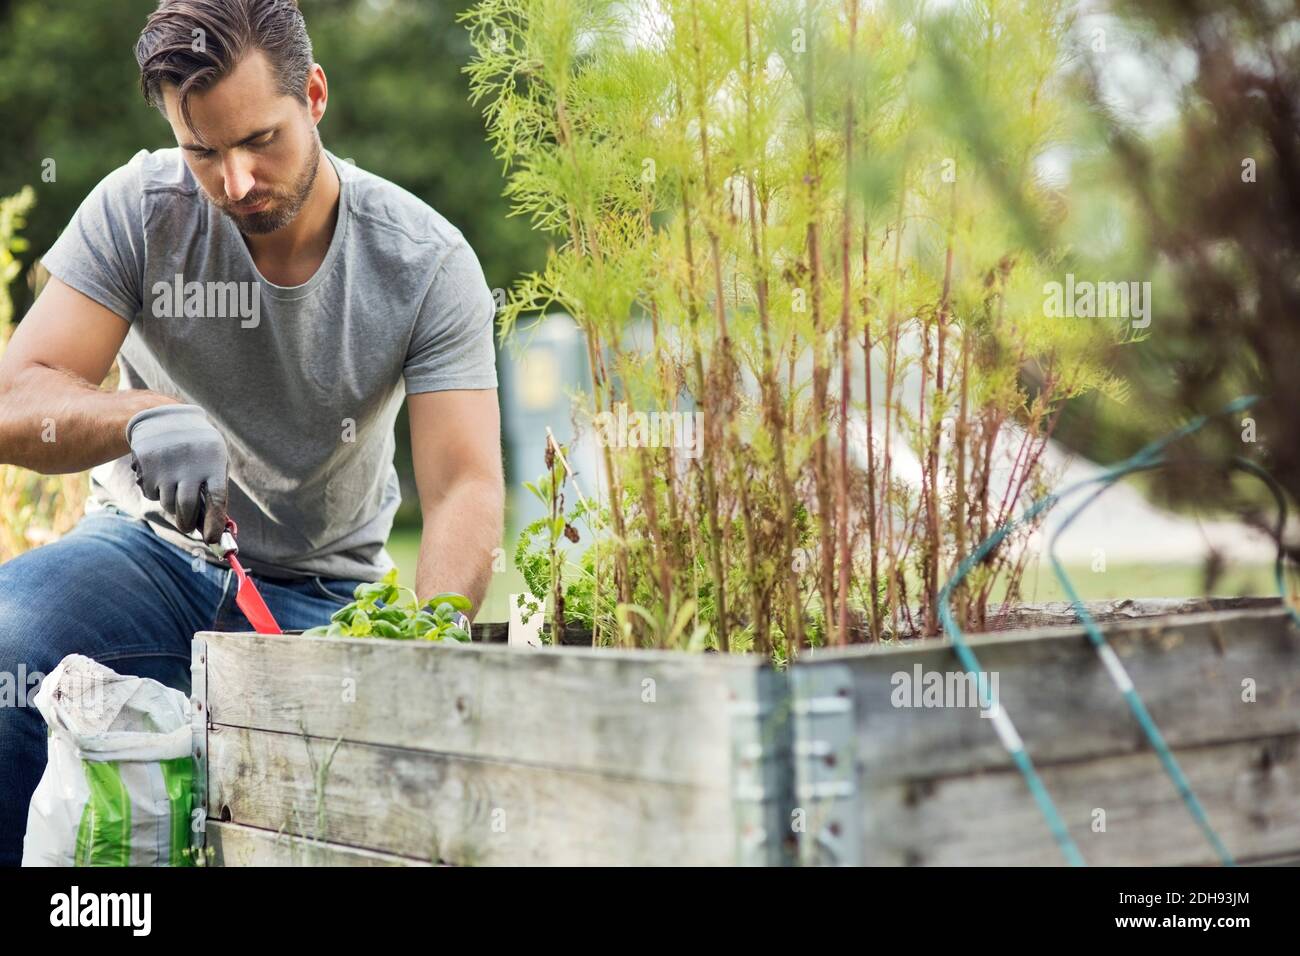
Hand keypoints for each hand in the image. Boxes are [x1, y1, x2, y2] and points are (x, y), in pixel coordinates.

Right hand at [125, 403, 228, 542]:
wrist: (165, 419)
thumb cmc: (198, 448)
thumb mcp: (214, 460)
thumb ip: (214, 490)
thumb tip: (214, 526)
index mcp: (213, 463)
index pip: (217, 500)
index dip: (214, 523)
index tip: (212, 540)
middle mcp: (189, 465)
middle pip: (187, 508)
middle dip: (188, 523)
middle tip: (188, 527)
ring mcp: (166, 466)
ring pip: (167, 503)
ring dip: (172, 505)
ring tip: (176, 488)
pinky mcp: (146, 466)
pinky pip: (152, 493)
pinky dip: (157, 492)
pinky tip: (162, 475)